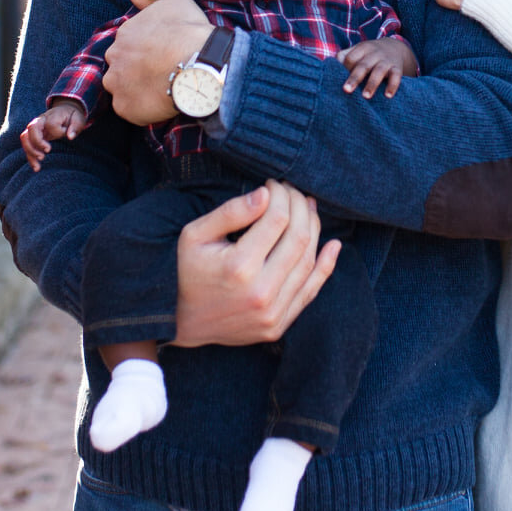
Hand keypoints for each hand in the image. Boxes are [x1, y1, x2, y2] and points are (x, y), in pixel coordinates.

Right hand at [20, 101, 88, 170]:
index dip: (58, 131)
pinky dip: (30, 157)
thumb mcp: (78, 119)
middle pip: (32, 128)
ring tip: (40, 161)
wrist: (64, 111)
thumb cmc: (72, 116)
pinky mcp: (33, 137)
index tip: (66, 133)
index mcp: (52, 115)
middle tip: (47, 151)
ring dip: (30, 150)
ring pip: (25, 137)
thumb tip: (70, 136)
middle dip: (37, 142)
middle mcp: (40, 120)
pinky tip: (36, 168)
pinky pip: (27, 146)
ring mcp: (35, 129)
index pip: (51, 124)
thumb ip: (76, 126)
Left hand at [103, 0, 214, 123]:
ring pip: (120, 88)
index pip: (127, 44)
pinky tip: (159, 104)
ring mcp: (117, 83)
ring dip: (134, 90)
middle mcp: (114, 57)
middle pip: (119, 66)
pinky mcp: (124, 107)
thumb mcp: (174, 1)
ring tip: (158, 91)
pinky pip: (129, 110)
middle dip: (134, 70)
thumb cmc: (189, 30)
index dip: (143, 52)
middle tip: (158, 74)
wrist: (199, 62)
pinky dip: (141, 109)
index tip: (158, 56)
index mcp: (124, 32)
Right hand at [172, 179, 339, 346]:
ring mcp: (273, 313)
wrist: (179, 322)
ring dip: (314, 230)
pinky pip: (310, 292)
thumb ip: (231, 212)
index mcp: (239, 266)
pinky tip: (333, 245)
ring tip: (309, 209)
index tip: (273, 185)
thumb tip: (265, 194)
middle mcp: (261, 292)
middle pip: (298, 238)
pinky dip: (325, 267)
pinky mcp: (278, 326)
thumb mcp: (194, 234)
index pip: (278, 219)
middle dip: (300, 207)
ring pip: (308, 263)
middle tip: (294, 192)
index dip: (281, 195)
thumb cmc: (185, 271)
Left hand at [338, 37, 417, 98]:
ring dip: (372, 84)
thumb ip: (344, 57)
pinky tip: (388, 96)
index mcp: (362, 48)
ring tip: (366, 96)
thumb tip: (328, 69)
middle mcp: (374, 53)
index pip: (351, 58)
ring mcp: (386, 61)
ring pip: (379, 71)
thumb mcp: (357, 50)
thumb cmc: (369, 54)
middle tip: (346, 90)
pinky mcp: (397, 68)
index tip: (340, 79)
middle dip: (355, 78)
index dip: (345, 68)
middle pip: (363, 65)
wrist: (395, 48)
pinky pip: (396, 76)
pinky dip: (392, 85)